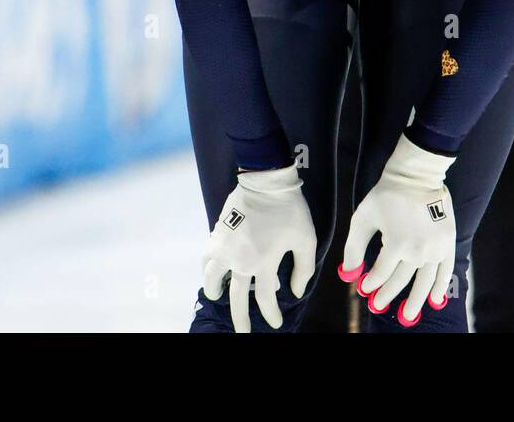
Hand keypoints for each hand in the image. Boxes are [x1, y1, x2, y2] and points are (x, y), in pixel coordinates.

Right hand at [203, 165, 315, 331]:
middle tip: (243, 332)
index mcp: (265, 263)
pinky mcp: (218, 234)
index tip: (275, 324)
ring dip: (215, 291)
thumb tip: (295, 292)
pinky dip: (208, 267)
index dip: (271, 314)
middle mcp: (242, 260)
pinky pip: (207, 257)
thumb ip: (303, 268)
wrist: (266, 181)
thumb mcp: (306, 238)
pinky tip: (212, 269)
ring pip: (212, 278)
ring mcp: (226, 248)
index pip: (265, 299)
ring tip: (217, 296)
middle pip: (236, 298)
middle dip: (241, 319)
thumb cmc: (291, 209)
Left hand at [341, 135, 455, 327]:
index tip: (364, 289)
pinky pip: (444, 271)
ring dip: (415, 301)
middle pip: (400, 281)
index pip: (380, 273)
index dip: (371, 284)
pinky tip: (435, 300)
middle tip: (377, 307)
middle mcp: (417, 250)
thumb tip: (348, 274)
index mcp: (396, 244)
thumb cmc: (386, 195)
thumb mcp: (363, 218)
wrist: (417, 176)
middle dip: (387, 295)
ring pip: (423, 282)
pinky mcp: (447, 243)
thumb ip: (354, 247)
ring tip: (407, 317)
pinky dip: (439, 287)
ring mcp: (434, 249)